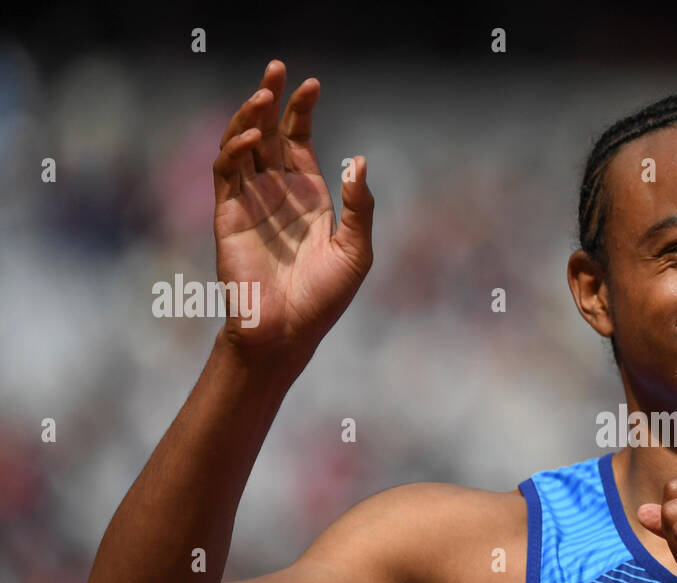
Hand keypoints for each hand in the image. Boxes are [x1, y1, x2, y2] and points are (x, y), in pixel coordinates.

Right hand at [212, 60, 373, 362]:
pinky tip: (255, 140)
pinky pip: (226, 173)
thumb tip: (358, 161)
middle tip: (277, 67)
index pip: (300, 142)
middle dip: (270, 99)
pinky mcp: (227, 215)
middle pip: (269, 133)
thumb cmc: (324, 297)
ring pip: (242, 145)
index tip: (313, 85)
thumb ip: (360, 207)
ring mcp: (249, 201)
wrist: (288, 330)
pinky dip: (237, 151)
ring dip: (250, 118)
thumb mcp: (357, 250)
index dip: (303, 112)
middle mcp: (276, 193)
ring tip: (263, 95)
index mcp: (307, 196)